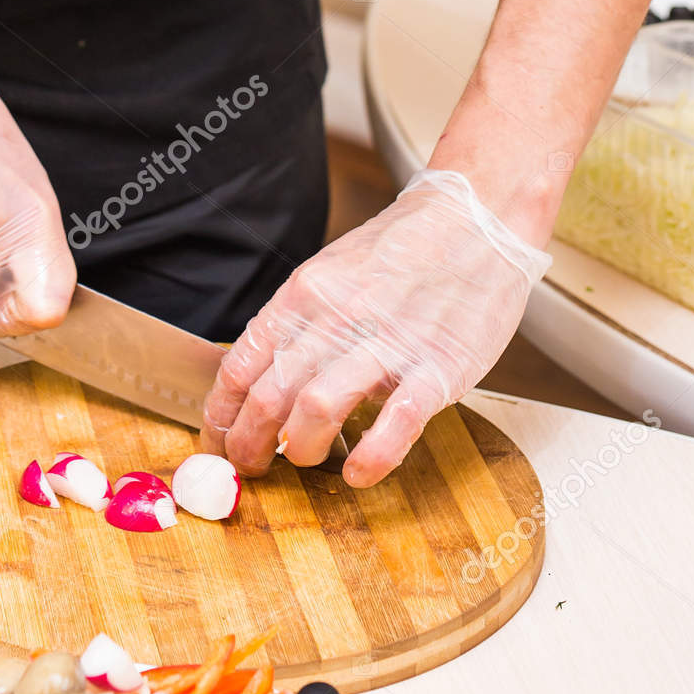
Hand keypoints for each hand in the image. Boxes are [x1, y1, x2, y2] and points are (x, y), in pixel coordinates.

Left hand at [199, 170, 550, 486]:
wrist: (475, 220)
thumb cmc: (401, 254)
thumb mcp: (330, 276)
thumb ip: (297, 325)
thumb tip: (259, 381)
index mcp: (302, 297)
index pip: (239, 368)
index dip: (219, 417)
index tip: (217, 442)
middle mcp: (336, 320)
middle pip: (268, 397)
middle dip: (248, 444)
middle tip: (251, 466)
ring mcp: (388, 344)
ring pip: (317, 409)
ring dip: (301, 449)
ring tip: (306, 460)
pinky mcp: (438, 367)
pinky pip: (397, 422)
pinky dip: (372, 456)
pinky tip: (359, 473)